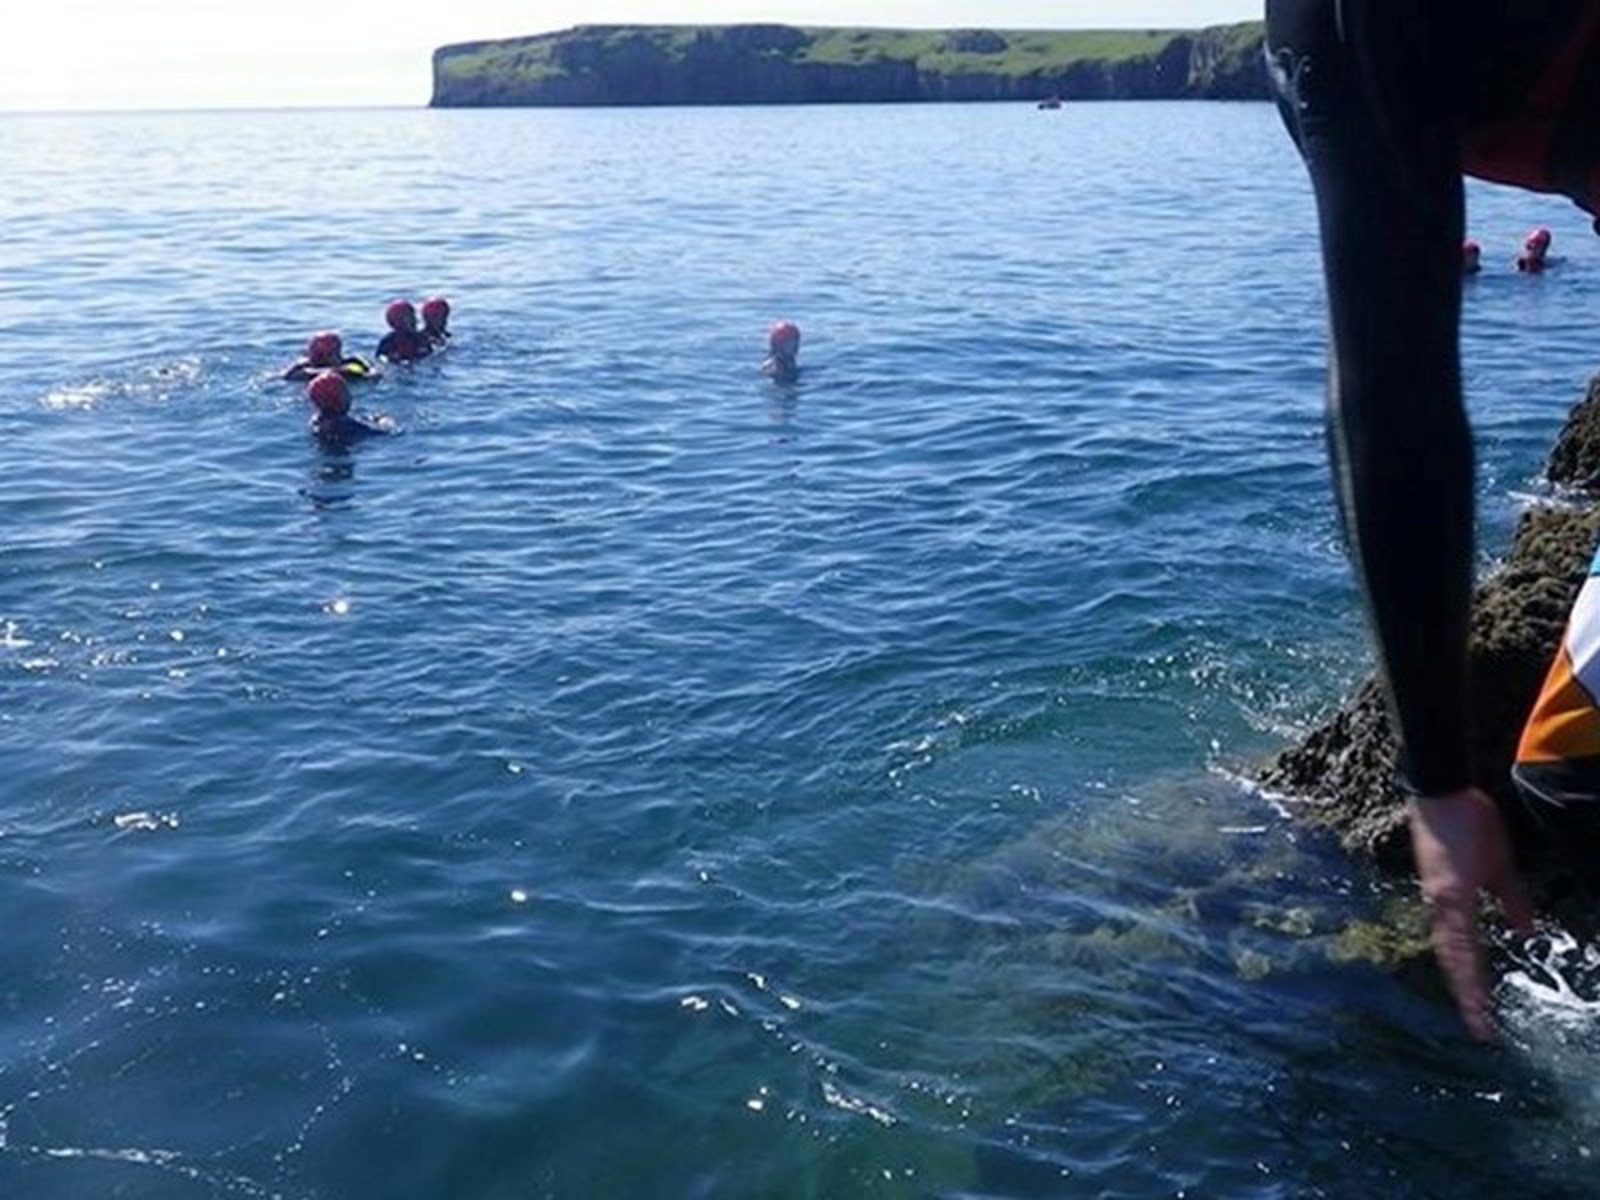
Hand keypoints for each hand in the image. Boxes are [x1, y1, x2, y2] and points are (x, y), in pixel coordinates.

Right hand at [1408, 787, 1534, 1040]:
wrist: (1437, 791)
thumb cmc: (1470, 823)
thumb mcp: (1501, 862)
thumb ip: (1513, 899)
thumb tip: (1526, 933)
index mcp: (1456, 903)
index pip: (1466, 959)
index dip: (1475, 994)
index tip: (1484, 1025)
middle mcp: (1441, 907)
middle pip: (1452, 960)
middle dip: (1467, 995)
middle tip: (1481, 1028)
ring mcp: (1434, 897)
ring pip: (1447, 947)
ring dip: (1460, 977)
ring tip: (1474, 1004)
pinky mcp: (1435, 887)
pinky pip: (1446, 928)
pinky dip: (1456, 952)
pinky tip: (1467, 960)